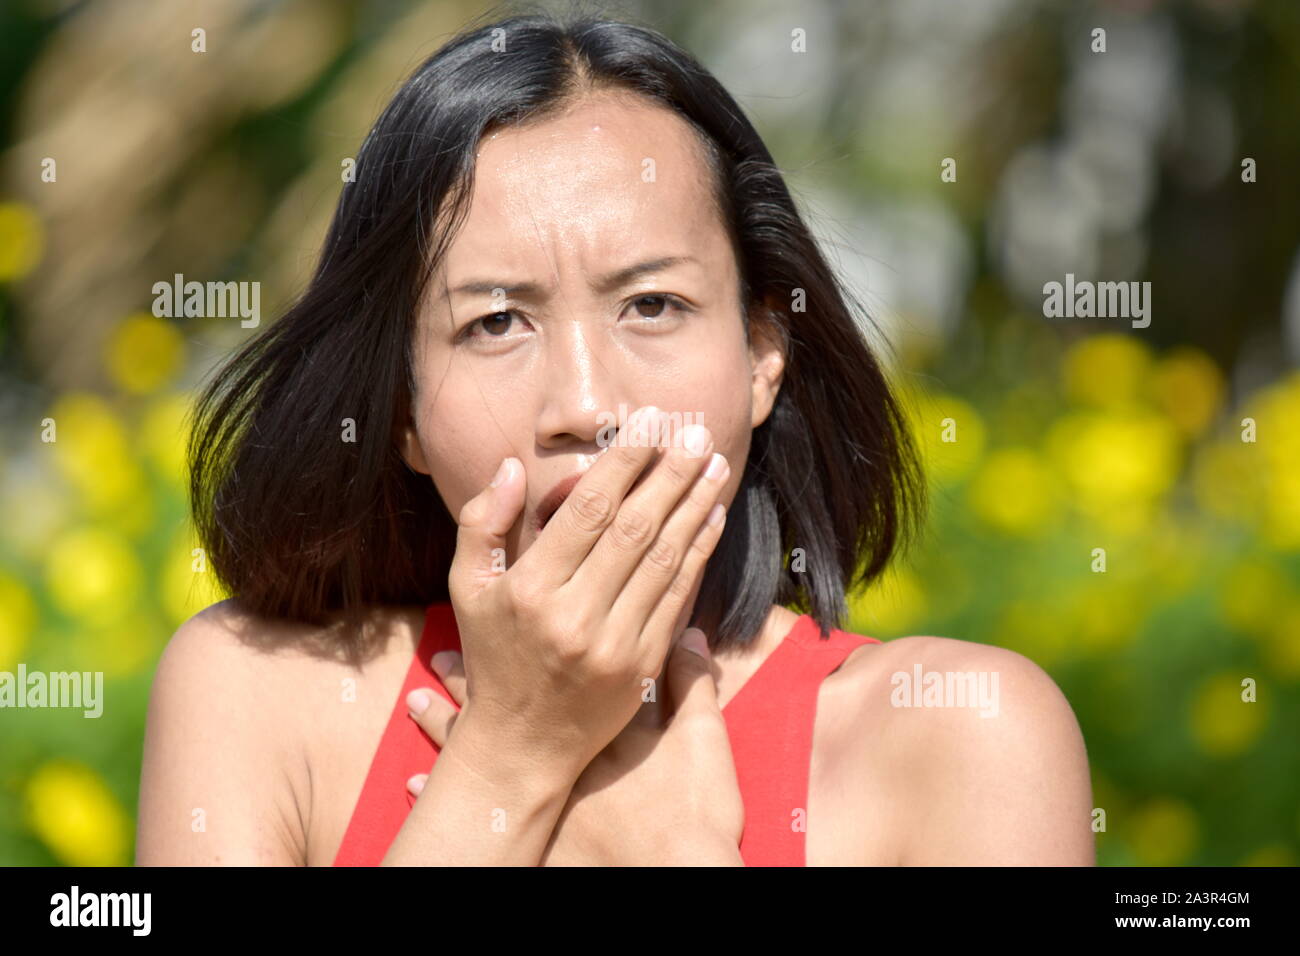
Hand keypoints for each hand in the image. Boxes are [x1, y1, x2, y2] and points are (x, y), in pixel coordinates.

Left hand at [406, 629, 744, 865]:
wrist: (677, 876)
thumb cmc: (692, 814)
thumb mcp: (703, 741)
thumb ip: (691, 686)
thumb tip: (691, 635)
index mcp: (598, 727)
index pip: (555, 672)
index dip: (525, 642)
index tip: (501, 612)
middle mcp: (561, 758)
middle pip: (508, 710)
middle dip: (474, 680)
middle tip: (441, 656)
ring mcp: (543, 797)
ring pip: (484, 754)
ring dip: (449, 728)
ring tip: (417, 703)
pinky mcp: (534, 833)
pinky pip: (480, 806)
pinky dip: (451, 789)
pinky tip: (413, 780)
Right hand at [442, 405, 730, 782]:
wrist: (522, 746)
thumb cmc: (494, 656)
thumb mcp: (467, 589)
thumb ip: (482, 523)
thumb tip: (514, 466)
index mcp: (530, 590)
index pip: (587, 512)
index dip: (623, 462)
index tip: (647, 424)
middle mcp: (574, 616)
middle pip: (635, 529)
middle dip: (671, 475)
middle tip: (698, 434)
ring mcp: (614, 644)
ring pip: (665, 561)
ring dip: (695, 508)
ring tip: (714, 466)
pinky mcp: (644, 666)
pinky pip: (678, 598)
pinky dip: (699, 555)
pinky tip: (711, 519)